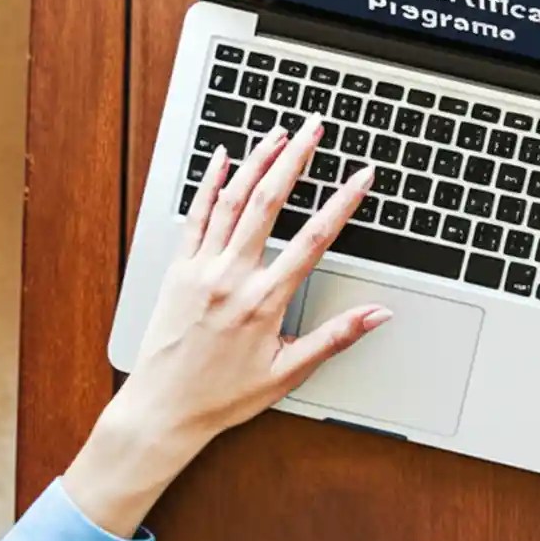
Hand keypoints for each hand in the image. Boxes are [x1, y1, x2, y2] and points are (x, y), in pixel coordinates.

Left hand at [64, 118, 391, 536]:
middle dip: (295, 160)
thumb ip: (336, 337)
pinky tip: (223, 159)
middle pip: (268, 203)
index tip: (361, 177)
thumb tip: (377, 314)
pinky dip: (209, 184)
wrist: (162, 410)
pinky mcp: (177, 270)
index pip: (313, 240)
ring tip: (278, 134)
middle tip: (314, 130)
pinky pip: (195, 216)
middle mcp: (231, 277)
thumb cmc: (223, 397)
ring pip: (231, 201)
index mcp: (263, 301)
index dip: (342, 203)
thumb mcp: (289, 372)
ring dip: (257, 162)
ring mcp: (200, 269)